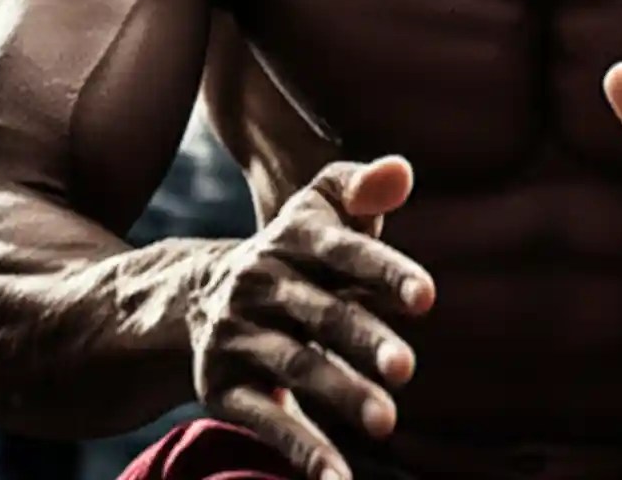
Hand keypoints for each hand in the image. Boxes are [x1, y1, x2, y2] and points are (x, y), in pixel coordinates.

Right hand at [186, 156, 433, 479]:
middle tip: (407, 368)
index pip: (344, 252)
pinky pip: (264, 418)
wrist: (195, 294)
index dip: (383, 272)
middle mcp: (262, 284)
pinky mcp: (221, 386)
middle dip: (364, 340)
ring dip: (339, 395)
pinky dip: (300, 450)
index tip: (426, 297)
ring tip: (387, 422)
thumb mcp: (322, 212)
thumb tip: (402, 170)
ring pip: (295, 367)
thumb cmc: (297, 252)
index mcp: (295, 238)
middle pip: (321, 314)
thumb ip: (364, 191)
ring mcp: (238, 337)